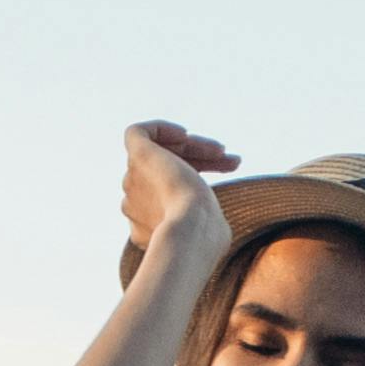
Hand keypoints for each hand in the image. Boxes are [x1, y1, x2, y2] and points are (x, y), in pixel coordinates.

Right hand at [120, 120, 239, 267]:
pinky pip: (138, 133)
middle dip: (202, 160)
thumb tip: (218, 229)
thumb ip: (206, 226)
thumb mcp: (212, 233)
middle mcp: (134, 203)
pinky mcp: (136, 157)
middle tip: (232, 160)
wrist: (191, 231)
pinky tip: (184, 135)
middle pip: (166, 170)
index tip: (231, 167)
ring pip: (161, 153)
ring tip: (222, 151)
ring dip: (195, 147)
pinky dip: (161, 128)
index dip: (202, 173)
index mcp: (146, 224)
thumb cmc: (206, 237)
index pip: (171, 188)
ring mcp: (133, 181)